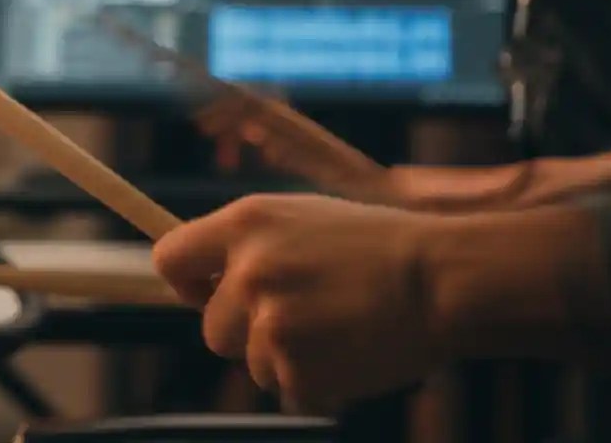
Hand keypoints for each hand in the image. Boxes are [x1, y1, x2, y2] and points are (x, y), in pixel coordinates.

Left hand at [152, 194, 444, 413]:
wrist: (441, 279)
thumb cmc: (376, 245)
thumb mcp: (301, 219)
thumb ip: (248, 245)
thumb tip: (200, 279)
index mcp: (245, 223)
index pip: (169, 258)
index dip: (185, 283)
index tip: (205, 293)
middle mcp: (248, 271)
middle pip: (210, 329)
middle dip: (246, 332)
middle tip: (303, 316)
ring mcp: (271, 322)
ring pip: (251, 364)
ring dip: (286, 359)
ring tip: (337, 329)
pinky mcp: (297, 368)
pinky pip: (289, 390)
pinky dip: (318, 383)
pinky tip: (352, 353)